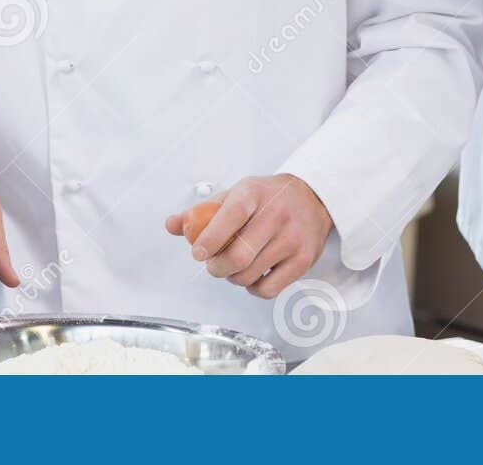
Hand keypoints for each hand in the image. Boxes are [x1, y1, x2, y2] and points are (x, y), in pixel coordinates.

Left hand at [164, 173, 332, 298]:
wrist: (311, 198)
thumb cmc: (267, 197)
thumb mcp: (235, 194)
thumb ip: (202, 212)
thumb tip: (172, 225)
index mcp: (254, 193)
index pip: (228, 217)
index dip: (209, 240)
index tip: (198, 252)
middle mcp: (276, 214)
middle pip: (238, 256)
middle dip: (217, 267)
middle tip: (213, 265)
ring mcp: (292, 239)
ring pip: (250, 275)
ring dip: (233, 278)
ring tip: (233, 267)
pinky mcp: (304, 260)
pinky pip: (269, 289)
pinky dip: (253, 288)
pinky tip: (253, 274)